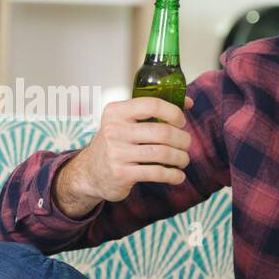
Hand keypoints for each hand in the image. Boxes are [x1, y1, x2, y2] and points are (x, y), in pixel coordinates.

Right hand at [63, 94, 194, 208]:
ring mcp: (117, 153)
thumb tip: (187, 102)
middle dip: (182, 139)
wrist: (90, 171)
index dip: (174, 112)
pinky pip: (156, 173)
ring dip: (180, 158)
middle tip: (186, 144)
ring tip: (183, 160)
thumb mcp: (124, 122)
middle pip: (162, 132)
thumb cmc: (116, 143)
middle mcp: (114, 130)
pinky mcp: (121, 174)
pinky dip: (173, 175)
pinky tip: (178, 176)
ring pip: (162, 153)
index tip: (182, 122)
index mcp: (116, 112)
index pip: (152, 105)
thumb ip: (151, 111)